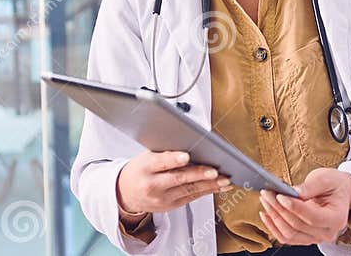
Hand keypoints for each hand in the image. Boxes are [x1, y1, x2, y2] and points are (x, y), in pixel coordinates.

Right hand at [116, 150, 232, 215]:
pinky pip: (192, 197)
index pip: (160, 163)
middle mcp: (153, 185)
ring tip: (225, 180)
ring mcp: (162, 199)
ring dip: (210, 185)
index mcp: (145, 168)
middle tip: (215, 171)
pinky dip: (208, 191)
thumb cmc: (140, 169)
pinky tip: (220, 186)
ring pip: (189, 190)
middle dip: (198, 175)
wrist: (125, 193)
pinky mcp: (171, 206)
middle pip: (178, 179)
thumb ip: (165, 153)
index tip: (186, 157)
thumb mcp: (146, 157)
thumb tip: (191, 145)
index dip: (173, 160)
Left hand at [259, 168, 350, 244]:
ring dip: (274, 217)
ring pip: (290, 234)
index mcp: (337, 218)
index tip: (280, 196)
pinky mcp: (305, 238)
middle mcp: (328, 232)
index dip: (295, 207)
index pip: (313, 217)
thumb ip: (310, 186)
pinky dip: (274, 227)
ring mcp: (316, 237)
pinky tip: (266, 214)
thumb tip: (293, 192)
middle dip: (279, 208)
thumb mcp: (325, 178)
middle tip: (267, 193)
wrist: (339, 192)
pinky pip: (287, 238)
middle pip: (298, 225)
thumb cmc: (334, 184)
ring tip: (265, 200)